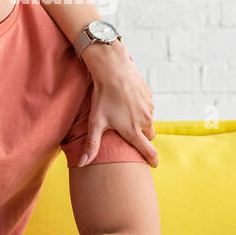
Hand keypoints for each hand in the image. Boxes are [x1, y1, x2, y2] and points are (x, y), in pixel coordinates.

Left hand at [79, 42, 158, 167]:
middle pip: (149, 136)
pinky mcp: (149, 96)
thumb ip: (92, 145)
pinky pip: (148, 108)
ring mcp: (148, 108)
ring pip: (148, 121)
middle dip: (142, 138)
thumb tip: (82, 164)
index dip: (151, 160)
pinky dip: (141, 109)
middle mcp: (144, 120)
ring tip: (126, 115)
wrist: (113, 69)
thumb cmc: (103, 96)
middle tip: (130, 135)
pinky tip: (129, 102)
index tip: (153, 165)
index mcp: (133, 130)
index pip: (148, 151)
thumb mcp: (95, 122)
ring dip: (141, 122)